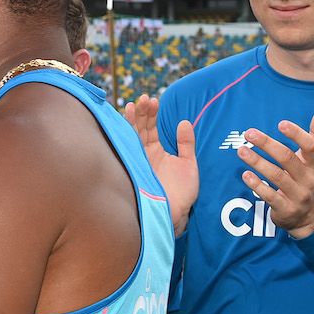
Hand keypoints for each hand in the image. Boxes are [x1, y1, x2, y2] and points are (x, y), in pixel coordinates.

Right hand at [124, 94, 196, 234]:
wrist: (175, 214)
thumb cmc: (183, 193)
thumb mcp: (189, 164)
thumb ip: (186, 144)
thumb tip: (184, 122)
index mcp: (156, 152)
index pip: (150, 128)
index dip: (150, 114)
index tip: (153, 101)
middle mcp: (143, 155)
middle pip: (138, 128)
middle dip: (140, 113)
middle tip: (145, 99)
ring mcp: (136, 161)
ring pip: (131, 136)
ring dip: (132, 120)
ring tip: (135, 104)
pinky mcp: (132, 167)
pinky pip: (126, 149)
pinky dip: (124, 135)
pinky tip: (124, 121)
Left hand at [236, 111, 313, 239]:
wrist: (309, 217)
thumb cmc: (307, 180)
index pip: (310, 146)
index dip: (296, 134)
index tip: (280, 123)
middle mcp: (308, 178)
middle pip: (288, 158)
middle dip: (267, 144)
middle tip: (249, 133)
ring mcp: (297, 195)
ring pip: (276, 176)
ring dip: (257, 162)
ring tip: (241, 150)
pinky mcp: (285, 208)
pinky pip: (269, 195)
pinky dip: (257, 185)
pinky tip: (245, 174)